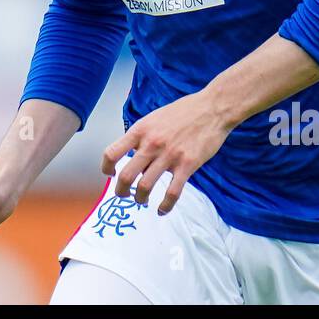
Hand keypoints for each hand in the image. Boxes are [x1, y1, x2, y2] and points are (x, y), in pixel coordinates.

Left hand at [100, 91, 232, 214]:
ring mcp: (169, 155)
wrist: (212, 108)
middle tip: (123, 195)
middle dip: (121, 191)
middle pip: (126, 175)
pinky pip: (172, 193)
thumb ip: (143, 136)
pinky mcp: (187, 165)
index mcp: (140, 130)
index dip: (106, 167)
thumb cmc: (184, 111)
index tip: (110, 174)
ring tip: (142, 201)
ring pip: (145, 186)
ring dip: (140, 199)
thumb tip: (134, 155)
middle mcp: (151, 144)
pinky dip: (165, 206)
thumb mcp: (155, 118)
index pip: (112, 152)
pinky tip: (162, 210)